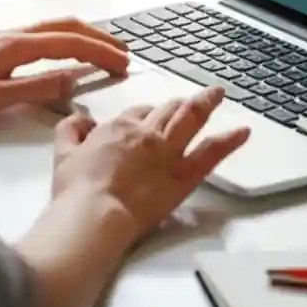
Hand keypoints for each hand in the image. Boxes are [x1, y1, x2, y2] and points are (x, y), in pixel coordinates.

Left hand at [0, 18, 128, 122]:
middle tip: (123, 51)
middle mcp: (6, 34)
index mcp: (11, 46)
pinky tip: (63, 52)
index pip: (67, 42)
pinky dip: (60, 39)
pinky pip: (36, 35)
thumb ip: (35, 89)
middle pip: (63, 26)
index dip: (99, 51)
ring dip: (80, 36)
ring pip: (49, 27)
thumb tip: (71, 80)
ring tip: (102, 50)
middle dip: (97, 36)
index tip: (122, 62)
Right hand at [49, 86, 250, 244]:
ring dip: (205, 103)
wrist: (94, 213)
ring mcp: (168, 152)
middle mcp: (147, 134)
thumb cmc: (76, 189)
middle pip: (166, 111)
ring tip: (217, 93)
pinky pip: (212, 151)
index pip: (136, 113)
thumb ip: (70, 130)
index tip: (148, 118)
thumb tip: (80, 118)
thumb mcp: (62, 153)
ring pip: (190, 118)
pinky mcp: (184, 175)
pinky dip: (229, 139)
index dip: (144, 114)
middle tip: (187, 101)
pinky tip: (244, 131)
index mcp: (119, 128)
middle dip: (177, 104)